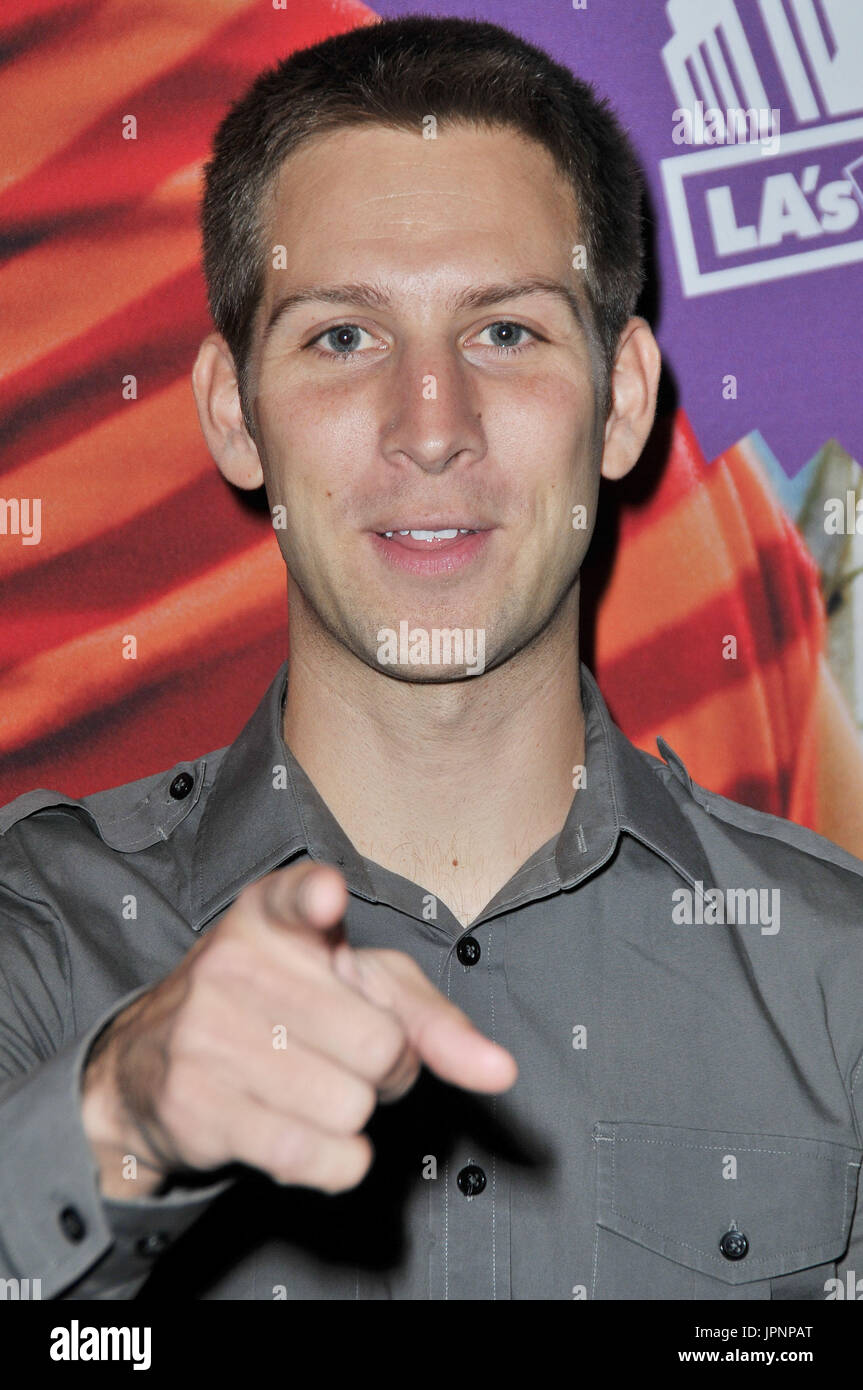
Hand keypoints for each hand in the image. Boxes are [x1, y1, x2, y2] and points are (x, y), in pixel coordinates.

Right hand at [81, 860, 516, 1198]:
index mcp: (272, 916)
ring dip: (354, 1115)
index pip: (297, 897)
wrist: (154, 1064)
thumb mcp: (358, 988)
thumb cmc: (282, 1009)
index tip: (327, 900)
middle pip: (379, 1046)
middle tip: (344, 1054)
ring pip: (351, 1107)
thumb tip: (500, 1071)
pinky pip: (312, 1154)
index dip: (317, 900)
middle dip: (384, 1068)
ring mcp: (207, 1035)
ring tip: (315, 1088)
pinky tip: (310, 1135)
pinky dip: (336, 1161)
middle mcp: (233, 964)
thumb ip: (432, 1019)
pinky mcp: (196, 1105)